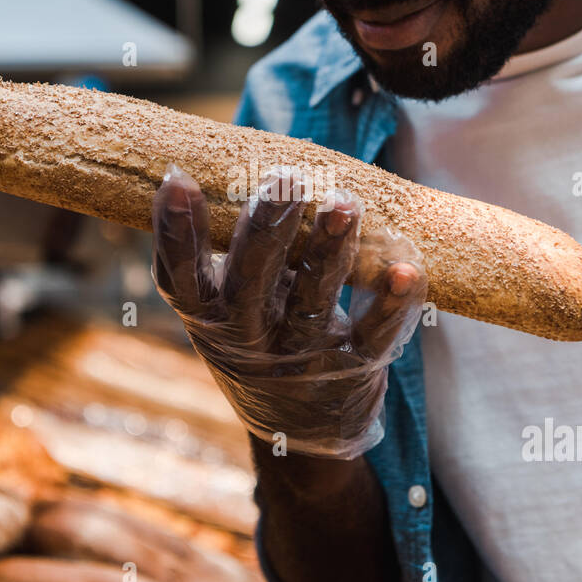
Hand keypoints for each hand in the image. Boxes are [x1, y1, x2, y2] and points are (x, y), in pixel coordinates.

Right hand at [151, 164, 427, 458]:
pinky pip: (374, 334)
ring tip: (344, 204)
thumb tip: (213, 155)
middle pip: (250, 282)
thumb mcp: (225, 302)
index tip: (178, 180)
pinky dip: (392, 304)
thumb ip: (226, 247)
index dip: (176, 231)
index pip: (179, 275)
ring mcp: (300, 356)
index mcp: (208, 314)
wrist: (299, 426)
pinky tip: (406, 270)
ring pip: (313, 302)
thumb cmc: (257, 332)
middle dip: (267, 229)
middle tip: (284, 179)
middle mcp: (247, 337)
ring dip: (330, 251)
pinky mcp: (353, 367)